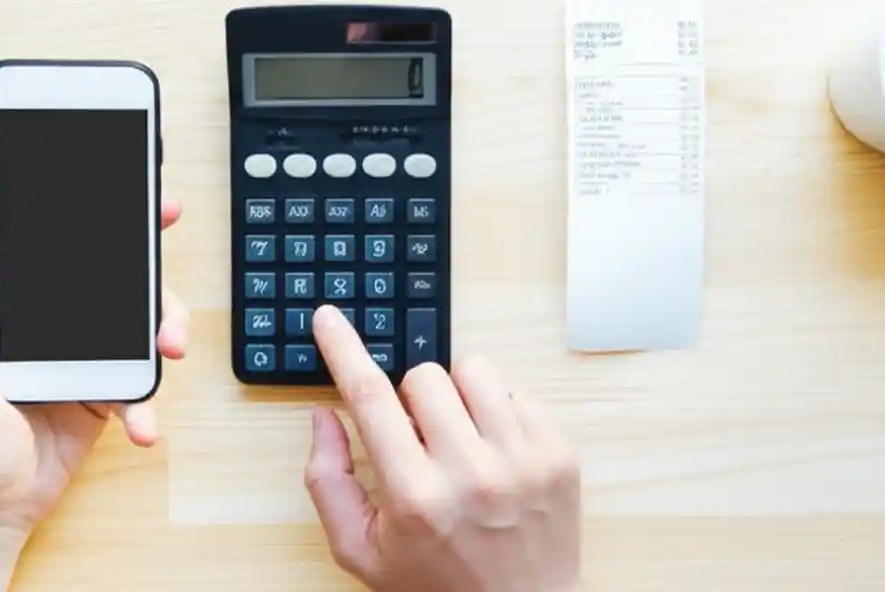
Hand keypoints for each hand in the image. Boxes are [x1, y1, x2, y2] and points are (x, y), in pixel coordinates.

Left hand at [0, 200, 188, 591]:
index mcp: (20, 312)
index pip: (65, 255)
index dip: (108, 226)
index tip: (147, 206)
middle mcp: (58, 329)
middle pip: (121, 286)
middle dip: (156, 284)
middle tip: (168, 291)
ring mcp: (87, 361)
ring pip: (142, 329)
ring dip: (164, 334)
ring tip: (168, 352)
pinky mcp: (106, 397)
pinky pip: (141, 388)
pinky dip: (148, 406)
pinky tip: (142, 426)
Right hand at [304, 306, 581, 591]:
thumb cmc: (437, 586)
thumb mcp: (361, 551)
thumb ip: (328, 481)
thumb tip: (325, 415)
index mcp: (415, 496)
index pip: (370, 397)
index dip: (343, 349)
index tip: (329, 318)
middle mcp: (472, 473)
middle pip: (424, 376)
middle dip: (411, 400)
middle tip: (419, 440)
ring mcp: (523, 460)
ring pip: (475, 370)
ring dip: (457, 394)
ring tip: (459, 437)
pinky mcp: (559, 454)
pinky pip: (518, 389)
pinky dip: (498, 409)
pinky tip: (493, 449)